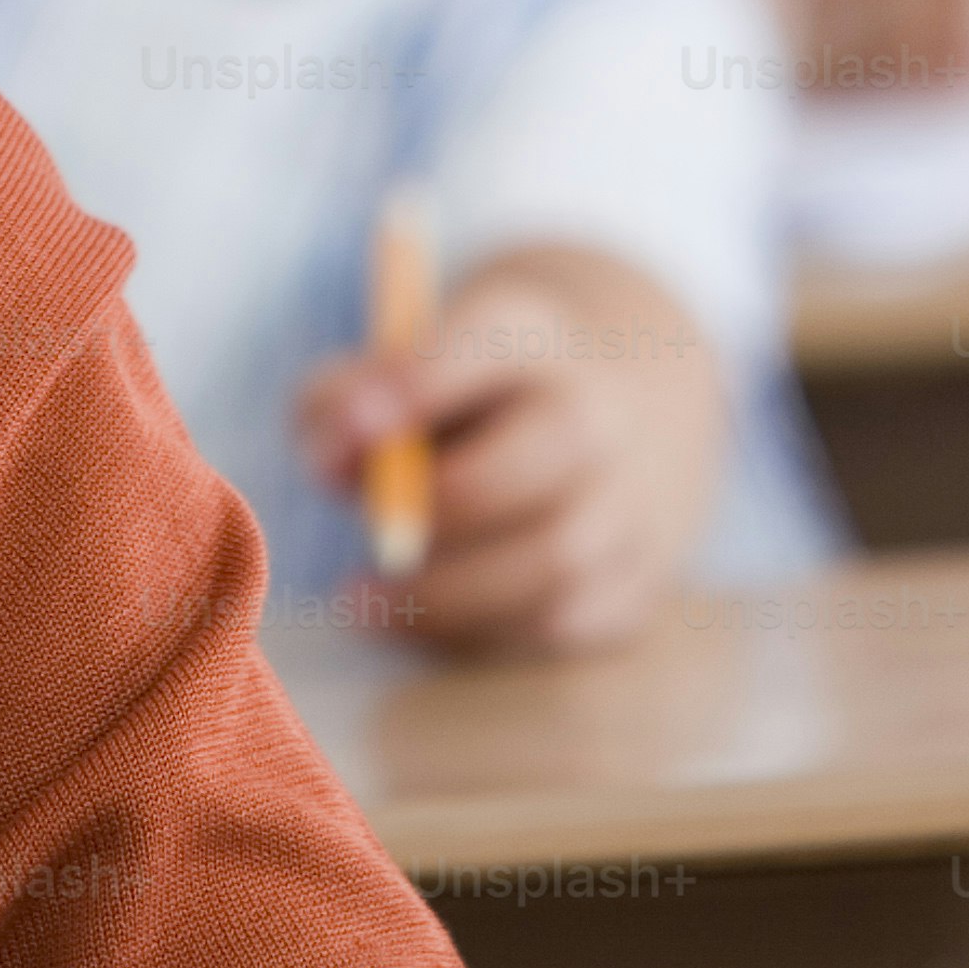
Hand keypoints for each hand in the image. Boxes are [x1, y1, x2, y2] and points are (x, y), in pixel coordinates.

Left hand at [295, 247, 730, 654]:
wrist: (610, 418)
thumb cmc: (471, 398)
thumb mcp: (406, 364)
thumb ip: (346, 396)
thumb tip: (333, 460)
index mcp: (531, 334)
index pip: (483, 343)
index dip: (412, 388)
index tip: (343, 440)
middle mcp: (598, 410)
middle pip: (538, 460)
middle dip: (440, 509)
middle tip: (366, 535)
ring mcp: (629, 500)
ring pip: (552, 563)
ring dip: (446, 594)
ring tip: (362, 596)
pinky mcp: (635, 580)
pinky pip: (561, 623)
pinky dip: (482, 633)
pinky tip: (425, 618)